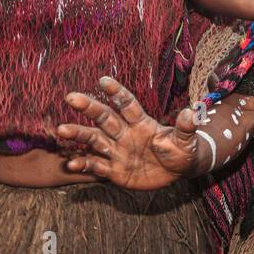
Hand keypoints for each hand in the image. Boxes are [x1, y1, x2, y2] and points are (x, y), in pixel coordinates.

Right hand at [57, 77, 200, 189]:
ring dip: (79, 134)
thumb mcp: (187, 141)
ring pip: (95, 140)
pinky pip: (97, 165)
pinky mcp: (115, 170)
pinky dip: (84, 164)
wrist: (177, 172)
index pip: (127, 104)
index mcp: (142, 123)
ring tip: (61, 129)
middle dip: (89, 108)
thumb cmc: (182, 152)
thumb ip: (186, 128)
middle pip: (105, 118)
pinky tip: (71, 163)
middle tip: (71, 97)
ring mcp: (118, 151)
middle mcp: (125, 134)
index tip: (103, 80)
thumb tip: (191, 112)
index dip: (116, 93)